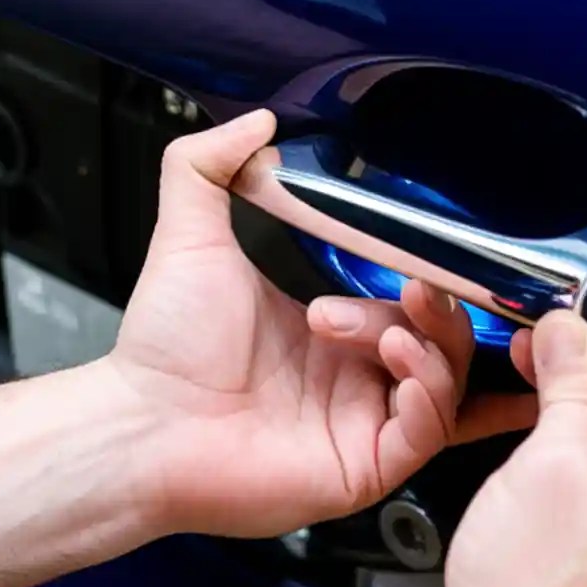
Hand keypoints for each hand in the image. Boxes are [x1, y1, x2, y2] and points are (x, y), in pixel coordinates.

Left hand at [105, 109, 537, 537]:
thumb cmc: (165, 349)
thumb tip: (253, 119)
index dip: (432, 281)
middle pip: (443, 343)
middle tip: (412, 286)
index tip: (426, 254)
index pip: (412, 304)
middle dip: (440, 310)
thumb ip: (210, 166)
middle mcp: (355, 379)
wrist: (141, 420)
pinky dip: (429, 398)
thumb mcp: (191, 236)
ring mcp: (362, 424)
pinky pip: (428, 436)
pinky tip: (400, 363)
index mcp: (334, 331)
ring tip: (389, 329)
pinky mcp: (363, 468)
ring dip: (434, 348)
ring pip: (446, 386)